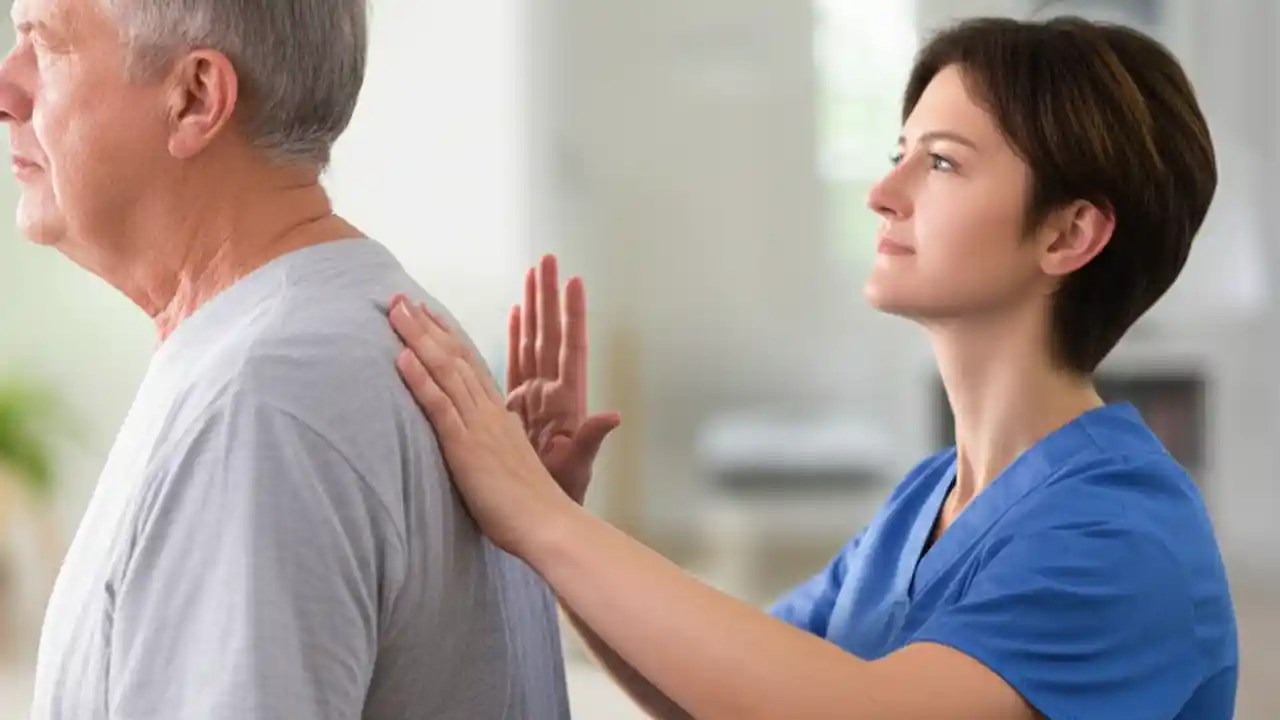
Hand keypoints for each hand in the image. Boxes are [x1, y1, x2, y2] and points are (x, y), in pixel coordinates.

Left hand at [388, 298, 575, 554]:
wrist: (548, 523)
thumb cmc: (529, 506)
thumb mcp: (510, 466)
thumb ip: (496, 446)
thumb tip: (488, 438)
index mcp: (498, 417)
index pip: (468, 368)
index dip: (446, 339)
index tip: (427, 315)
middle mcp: (488, 413)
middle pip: (453, 359)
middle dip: (425, 326)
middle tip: (400, 297)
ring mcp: (477, 426)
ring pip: (445, 371)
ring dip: (417, 338)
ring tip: (395, 309)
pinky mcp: (465, 446)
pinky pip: (439, 406)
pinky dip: (420, 379)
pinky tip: (401, 356)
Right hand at [508, 255, 620, 503]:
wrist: (541, 515)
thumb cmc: (561, 495)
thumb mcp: (576, 466)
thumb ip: (590, 438)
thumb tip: (613, 417)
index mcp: (566, 400)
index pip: (569, 348)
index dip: (572, 316)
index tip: (574, 280)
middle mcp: (551, 391)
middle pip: (548, 334)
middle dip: (547, 297)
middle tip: (546, 259)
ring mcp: (534, 396)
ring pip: (531, 341)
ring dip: (531, 307)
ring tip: (531, 273)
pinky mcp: (513, 406)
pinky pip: (513, 361)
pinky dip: (514, 336)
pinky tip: (513, 312)